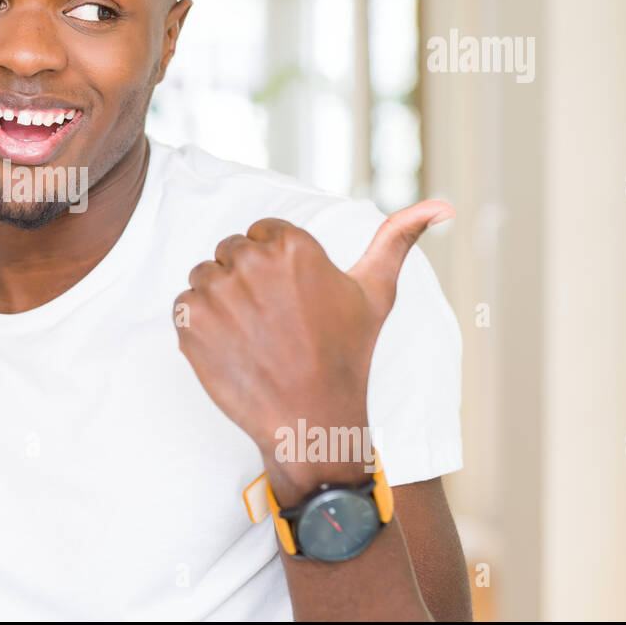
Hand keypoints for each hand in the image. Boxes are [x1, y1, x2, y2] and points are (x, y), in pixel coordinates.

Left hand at [173, 201, 452, 499]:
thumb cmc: (347, 356)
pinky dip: (199, 325)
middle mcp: (252, 261)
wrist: (311, 420)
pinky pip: (184, 305)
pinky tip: (230, 348)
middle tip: (272, 322)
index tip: (290, 300)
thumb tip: (442, 204)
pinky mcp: (190, 321)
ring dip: (220, 300)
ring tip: (252, 335)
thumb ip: (398, 239)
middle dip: (245, 279)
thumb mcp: (376, 293)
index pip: (261, 232)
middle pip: (230, 251)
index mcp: (293, 245)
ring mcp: (218, 291)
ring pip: (204, 276)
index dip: (274, 266)